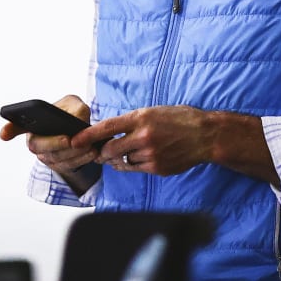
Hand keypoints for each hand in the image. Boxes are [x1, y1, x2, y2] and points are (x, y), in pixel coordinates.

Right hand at [0, 95, 98, 173]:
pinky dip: (82, 159)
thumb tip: (78, 120)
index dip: (9, 130)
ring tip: (88, 145)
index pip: (15, 126)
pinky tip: (93, 152)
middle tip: (68, 139)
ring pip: (55, 158)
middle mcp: (35, 141)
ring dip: (73, 152)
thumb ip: (77, 109)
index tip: (4, 134)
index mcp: (33, 124)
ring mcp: (46, 156)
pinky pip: (68, 166)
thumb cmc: (74, 113)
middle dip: (54, 144)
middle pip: (38, 146)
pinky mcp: (59, 166)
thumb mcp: (76, 105)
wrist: (83, 131)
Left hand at [72, 105, 213, 175]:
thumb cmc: (181, 120)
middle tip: (103, 150)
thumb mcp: (155, 112)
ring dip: (122, 158)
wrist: (206, 135)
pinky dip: (134, 164)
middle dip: (103, 152)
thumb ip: (133, 121)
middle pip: (110, 150)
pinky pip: (135, 169)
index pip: (107, 127)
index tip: (75, 141)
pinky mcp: (157, 168)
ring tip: (134, 150)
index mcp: (141, 118)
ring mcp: (150, 154)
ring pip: (122, 161)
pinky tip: (143, 156)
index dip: (88, 136)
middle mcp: (143, 136)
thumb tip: (111, 132)